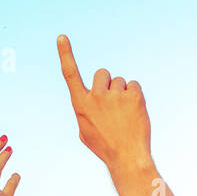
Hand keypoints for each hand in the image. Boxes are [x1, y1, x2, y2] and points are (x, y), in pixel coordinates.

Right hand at [56, 34, 152, 174]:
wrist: (127, 158)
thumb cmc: (105, 146)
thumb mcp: (85, 131)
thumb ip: (85, 110)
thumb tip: (89, 99)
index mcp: (81, 105)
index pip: (70, 74)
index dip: (65, 54)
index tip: (61, 37)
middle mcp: (96, 97)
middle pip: (101, 73)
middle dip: (107, 84)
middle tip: (112, 105)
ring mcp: (115, 96)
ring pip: (119, 81)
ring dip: (122, 94)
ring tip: (124, 115)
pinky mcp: (133, 96)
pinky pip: (134, 85)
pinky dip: (135, 97)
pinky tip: (133, 114)